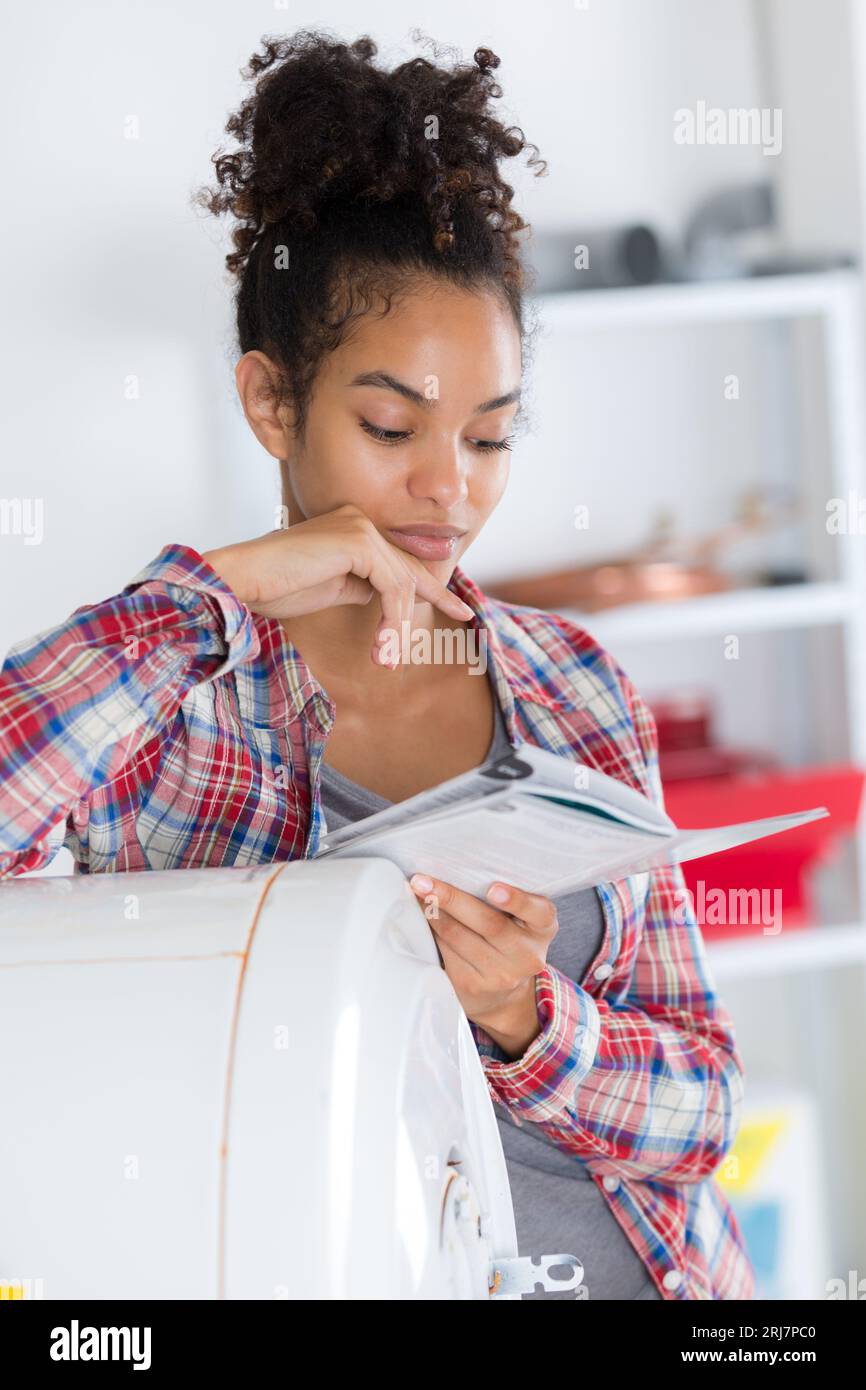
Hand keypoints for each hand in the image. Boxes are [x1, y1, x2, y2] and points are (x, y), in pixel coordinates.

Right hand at [201, 503, 473, 666]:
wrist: (242, 582)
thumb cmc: (274, 589)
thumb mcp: (329, 588)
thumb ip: (360, 585)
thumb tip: (387, 597)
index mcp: (351, 528)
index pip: (398, 561)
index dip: (430, 586)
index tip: (460, 609)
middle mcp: (358, 520)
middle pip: (407, 568)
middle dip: (435, 597)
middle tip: (463, 617)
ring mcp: (358, 526)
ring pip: (401, 582)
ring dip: (398, 627)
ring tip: (385, 660)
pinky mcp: (357, 540)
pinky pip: (392, 586)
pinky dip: (391, 620)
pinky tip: (381, 646)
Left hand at [408, 873, 559, 1058]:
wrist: (502, 995)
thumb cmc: (507, 937)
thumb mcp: (519, 919)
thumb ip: (502, 896)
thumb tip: (454, 867)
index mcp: (542, 928)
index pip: (537, 912)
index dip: (516, 900)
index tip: (493, 889)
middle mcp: (527, 955)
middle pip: (488, 923)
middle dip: (451, 898)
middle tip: (422, 881)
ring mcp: (501, 976)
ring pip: (459, 937)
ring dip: (433, 913)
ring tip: (417, 893)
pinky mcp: (472, 987)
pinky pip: (445, 953)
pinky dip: (431, 931)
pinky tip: (421, 918)